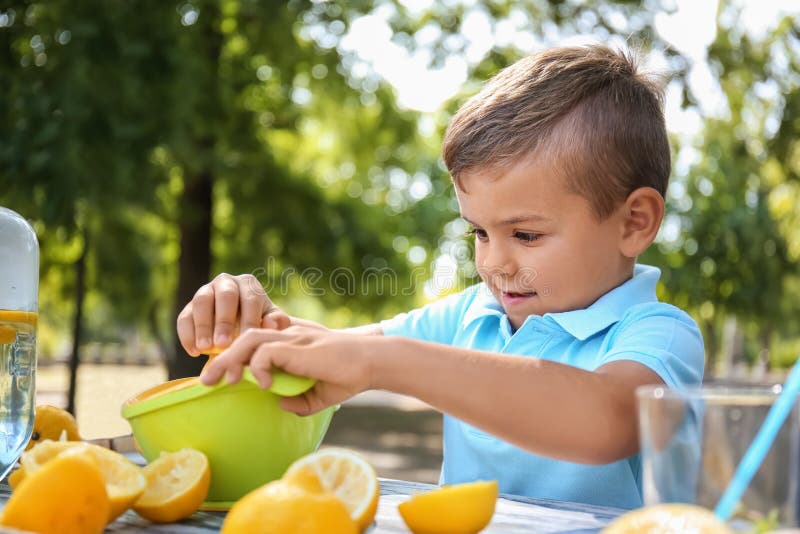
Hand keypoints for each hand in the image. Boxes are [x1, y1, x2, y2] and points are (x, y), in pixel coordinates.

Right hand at [176, 273, 289, 356]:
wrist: (240, 328)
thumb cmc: (260, 323)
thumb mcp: (272, 322)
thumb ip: (277, 322)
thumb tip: (271, 323)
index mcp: (248, 284)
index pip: (249, 299)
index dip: (248, 320)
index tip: (246, 341)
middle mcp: (226, 282)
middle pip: (224, 296)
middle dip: (223, 321)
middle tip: (223, 344)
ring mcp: (205, 291)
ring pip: (201, 302)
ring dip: (202, 326)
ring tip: (205, 348)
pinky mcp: (189, 307)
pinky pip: (184, 317)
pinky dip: (187, 335)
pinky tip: (194, 352)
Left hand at [200, 325, 374, 414]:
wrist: (372, 363)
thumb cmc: (351, 376)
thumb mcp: (321, 394)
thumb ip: (300, 400)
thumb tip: (280, 405)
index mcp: (291, 344)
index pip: (253, 342)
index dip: (233, 356)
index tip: (222, 376)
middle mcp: (288, 335)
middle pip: (243, 337)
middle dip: (221, 358)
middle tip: (205, 381)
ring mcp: (293, 338)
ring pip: (249, 339)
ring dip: (231, 360)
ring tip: (225, 381)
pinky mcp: (298, 346)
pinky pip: (266, 351)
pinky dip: (259, 367)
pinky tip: (266, 384)